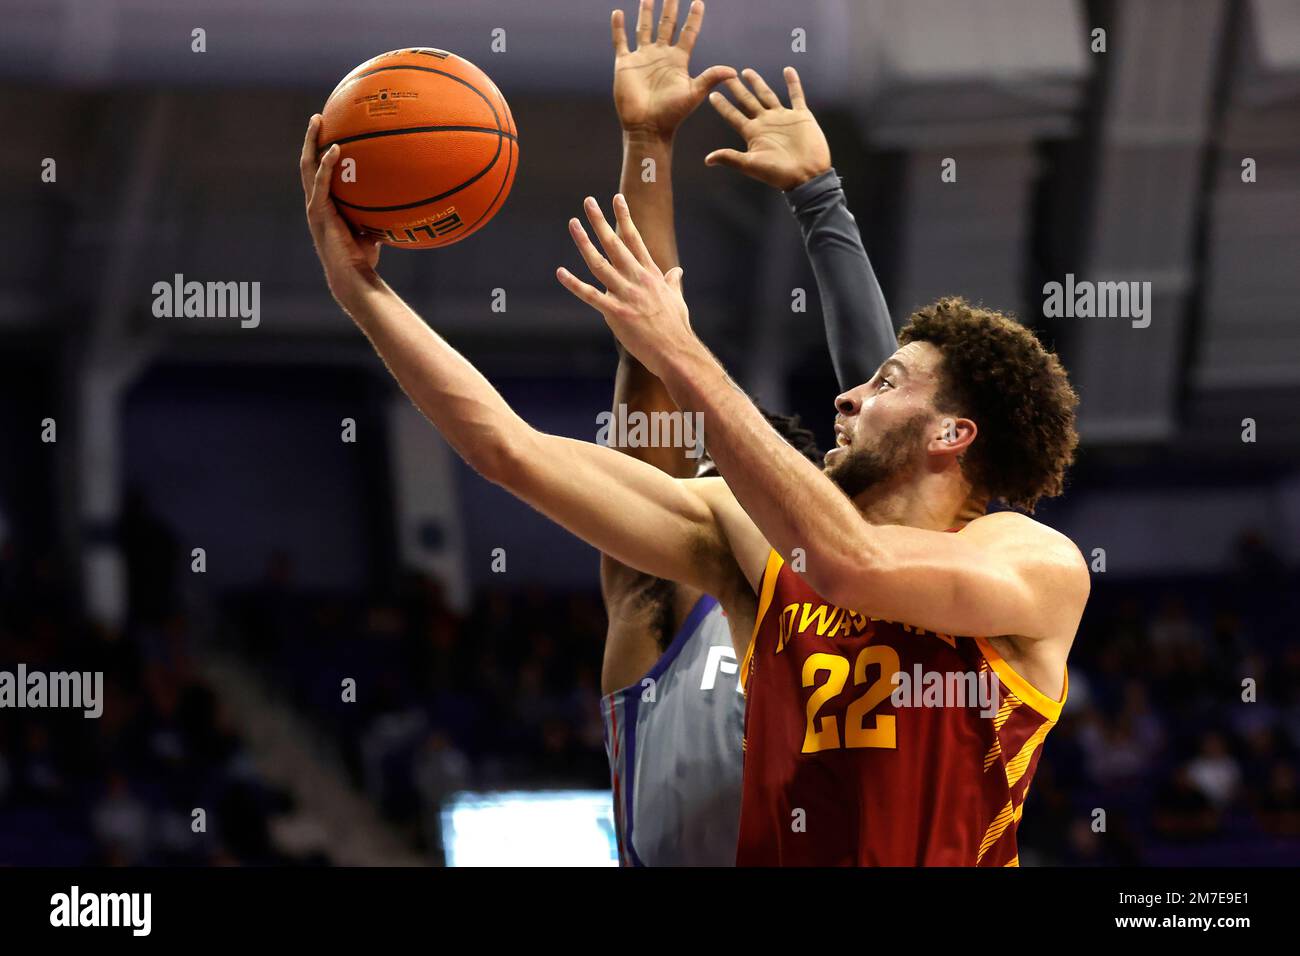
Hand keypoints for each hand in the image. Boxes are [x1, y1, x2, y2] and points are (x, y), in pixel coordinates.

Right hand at [300, 115, 382, 309]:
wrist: (352, 277)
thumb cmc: (364, 257)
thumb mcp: (373, 227)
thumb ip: (379, 210)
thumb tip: (404, 196)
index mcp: (324, 204)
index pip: (318, 173)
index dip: (320, 152)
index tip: (328, 131)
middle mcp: (315, 202)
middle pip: (307, 164)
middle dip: (310, 139)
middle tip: (318, 117)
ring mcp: (314, 207)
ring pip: (307, 167)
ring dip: (311, 143)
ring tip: (318, 121)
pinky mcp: (319, 214)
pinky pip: (321, 184)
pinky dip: (326, 165)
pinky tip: (335, 149)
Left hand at [556, 194, 695, 378]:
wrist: (676, 350)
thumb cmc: (676, 327)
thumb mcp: (677, 299)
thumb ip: (672, 282)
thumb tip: (678, 271)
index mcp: (650, 274)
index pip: (635, 239)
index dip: (624, 218)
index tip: (616, 199)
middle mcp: (637, 279)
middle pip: (615, 244)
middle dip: (600, 221)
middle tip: (588, 201)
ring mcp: (626, 294)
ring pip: (599, 263)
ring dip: (584, 242)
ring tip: (573, 224)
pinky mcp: (616, 312)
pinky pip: (590, 295)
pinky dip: (574, 284)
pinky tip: (560, 272)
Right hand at [612, 0, 733, 138]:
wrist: (647, 127)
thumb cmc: (672, 114)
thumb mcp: (694, 93)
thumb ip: (711, 78)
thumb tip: (734, 72)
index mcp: (678, 61)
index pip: (688, 33)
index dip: (693, 18)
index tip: (698, 1)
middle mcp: (661, 56)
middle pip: (666, 25)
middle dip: (670, 8)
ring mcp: (642, 58)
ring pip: (644, 29)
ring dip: (646, 12)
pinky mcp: (625, 64)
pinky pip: (621, 41)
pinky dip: (618, 28)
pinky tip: (618, 13)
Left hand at [705, 67, 830, 190]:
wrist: (806, 176)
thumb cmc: (778, 174)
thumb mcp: (751, 165)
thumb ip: (731, 158)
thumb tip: (707, 160)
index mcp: (753, 133)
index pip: (734, 115)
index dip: (723, 106)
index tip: (712, 94)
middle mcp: (766, 123)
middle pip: (748, 101)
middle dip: (737, 89)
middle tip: (726, 75)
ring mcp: (783, 118)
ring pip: (767, 95)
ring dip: (758, 83)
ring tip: (747, 72)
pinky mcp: (801, 116)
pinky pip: (796, 96)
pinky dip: (793, 83)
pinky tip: (788, 70)